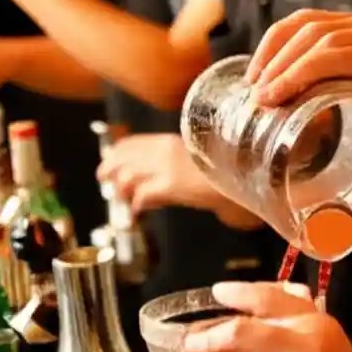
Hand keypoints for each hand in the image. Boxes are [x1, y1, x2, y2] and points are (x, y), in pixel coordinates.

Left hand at [96, 133, 221, 213]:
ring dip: (123, 191)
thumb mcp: (195, 159)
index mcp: (169, 140)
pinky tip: (140, 211)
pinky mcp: (171, 185)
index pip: (130, 143)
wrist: (243, 175)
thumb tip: (153, 175)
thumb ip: (173, 162)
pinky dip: (138, 205)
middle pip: (121, 158)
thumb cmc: (224, 169)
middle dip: (110, 172)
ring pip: (127, 176)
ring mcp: (167, 167)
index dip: (115, 155)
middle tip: (108, 183)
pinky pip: (142, 195)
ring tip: (127, 200)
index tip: (109, 164)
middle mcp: (164, 150)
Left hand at [179, 282, 351, 351]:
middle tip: (188, 343)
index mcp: (319, 326)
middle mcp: (305, 348)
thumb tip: (286, 292)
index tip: (218, 291)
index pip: (272, 298)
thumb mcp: (333, 347)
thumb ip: (307, 320)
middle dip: (205, 338)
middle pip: (240, 333)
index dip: (240, 292)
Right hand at [245, 9, 351, 204]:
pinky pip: (306, 18)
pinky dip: (278, 38)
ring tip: (253, 86)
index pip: (341, 54)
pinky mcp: (345, 17)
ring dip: (275, 52)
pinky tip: (261, 62)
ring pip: (309, 25)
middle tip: (258, 100)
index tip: (272, 99)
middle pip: (319, 38)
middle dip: (282, 67)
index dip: (302, 72)